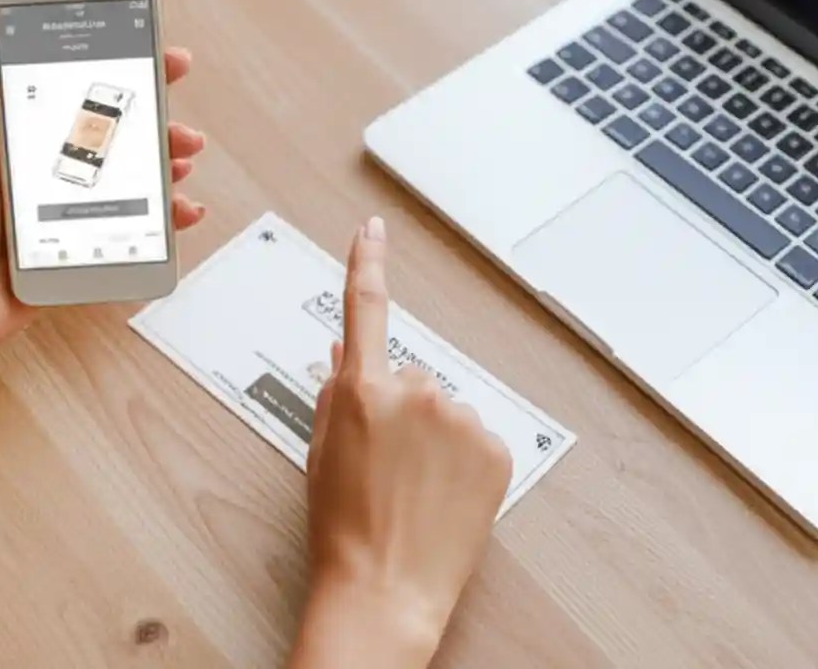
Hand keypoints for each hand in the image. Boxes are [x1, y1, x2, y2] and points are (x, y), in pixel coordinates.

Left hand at [0, 32, 207, 356]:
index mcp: (22, 149)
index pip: (75, 102)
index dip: (115, 78)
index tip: (150, 58)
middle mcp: (51, 178)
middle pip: (116, 142)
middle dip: (157, 127)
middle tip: (179, 125)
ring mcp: (73, 215)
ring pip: (134, 183)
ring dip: (167, 168)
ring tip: (182, 161)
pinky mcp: (87, 250)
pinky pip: (136, 232)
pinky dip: (166, 221)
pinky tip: (183, 211)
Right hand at [290, 217, 512, 668]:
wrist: (386, 588)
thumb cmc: (343, 529)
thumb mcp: (322, 454)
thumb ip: (336, 394)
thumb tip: (347, 355)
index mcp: (363, 391)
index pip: (365, 307)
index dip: (368, 261)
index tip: (373, 230)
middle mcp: (416, 393)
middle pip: (412, 382)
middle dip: (403, 413)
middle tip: (388, 468)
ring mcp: (461, 420)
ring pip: (448, 413)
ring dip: (436, 440)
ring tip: (417, 490)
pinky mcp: (496, 448)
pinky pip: (477, 439)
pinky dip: (465, 461)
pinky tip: (444, 496)